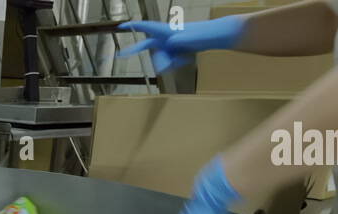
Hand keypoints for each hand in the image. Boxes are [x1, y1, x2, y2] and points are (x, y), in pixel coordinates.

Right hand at [118, 16, 246, 72]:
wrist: (217, 36)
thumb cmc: (206, 33)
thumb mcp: (192, 38)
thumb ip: (179, 41)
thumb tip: (169, 44)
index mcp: (167, 30)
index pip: (147, 27)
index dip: (133, 26)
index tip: (121, 25)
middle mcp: (166, 37)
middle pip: (148, 46)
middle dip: (138, 51)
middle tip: (121, 55)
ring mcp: (171, 44)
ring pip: (160, 57)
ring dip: (168, 62)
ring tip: (182, 60)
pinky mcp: (177, 50)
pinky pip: (169, 61)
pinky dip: (176, 63)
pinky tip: (186, 60)